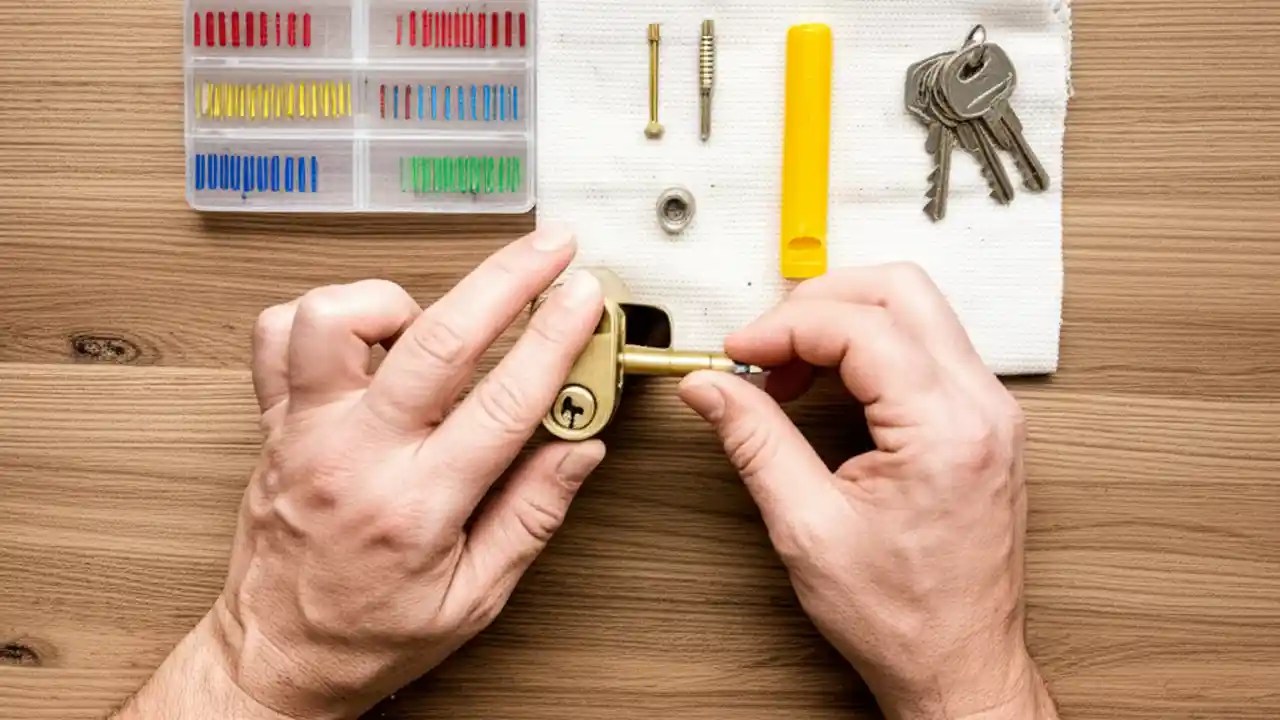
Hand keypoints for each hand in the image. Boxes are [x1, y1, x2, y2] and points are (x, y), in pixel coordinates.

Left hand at [115, 228, 606, 719]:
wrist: (276, 658)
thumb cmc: (369, 637)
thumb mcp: (474, 600)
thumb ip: (532, 515)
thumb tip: (578, 448)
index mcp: (416, 506)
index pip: (501, 401)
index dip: (554, 338)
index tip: (584, 301)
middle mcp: (354, 456)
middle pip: (436, 339)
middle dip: (507, 279)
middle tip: (549, 250)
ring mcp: (306, 432)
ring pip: (334, 320)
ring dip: (398, 298)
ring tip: (438, 314)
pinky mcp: (274, 423)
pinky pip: (278, 336)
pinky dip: (325, 315)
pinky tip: (368, 334)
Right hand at [679, 265, 1056, 719]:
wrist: (959, 667)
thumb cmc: (903, 619)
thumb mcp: (807, 528)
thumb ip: (755, 441)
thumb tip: (712, 388)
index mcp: (945, 431)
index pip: (860, 327)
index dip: (784, 327)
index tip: (738, 354)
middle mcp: (983, 410)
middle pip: (901, 289)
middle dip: (819, 302)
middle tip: (764, 345)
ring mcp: (992, 414)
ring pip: (918, 310)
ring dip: (844, 323)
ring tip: (789, 371)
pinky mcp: (986, 425)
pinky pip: (928, 348)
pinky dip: (871, 349)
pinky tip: (828, 385)